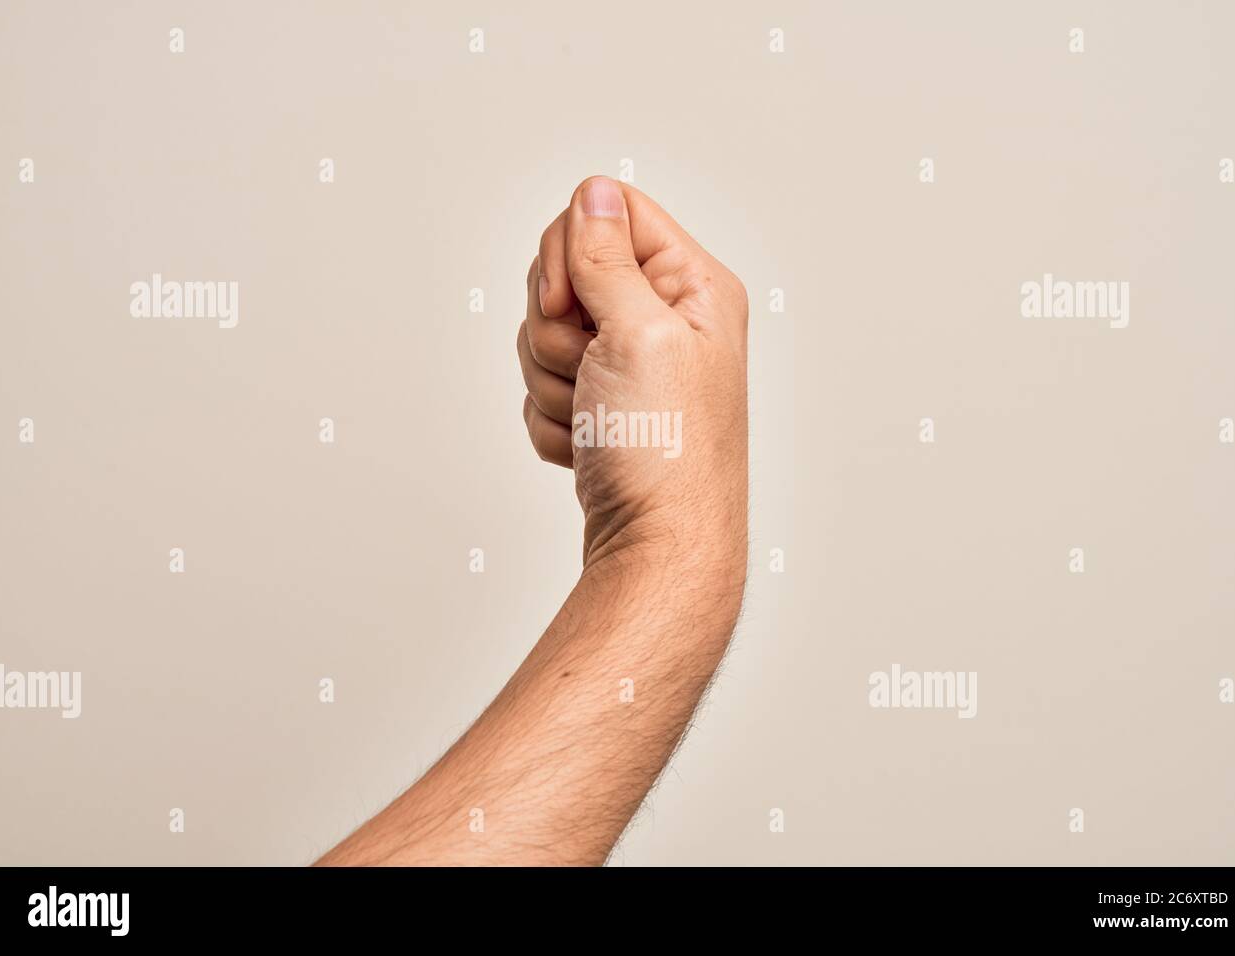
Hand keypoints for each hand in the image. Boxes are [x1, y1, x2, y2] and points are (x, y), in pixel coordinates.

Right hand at [517, 177, 748, 576]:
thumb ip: (608, 257)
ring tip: (597, 418)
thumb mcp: (640, 335)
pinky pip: (542, 384)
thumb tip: (594, 192)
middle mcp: (665, 319)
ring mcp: (630, 365)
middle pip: (565, 274)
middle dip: (558, 330)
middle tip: (595, 374)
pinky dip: (552, 418)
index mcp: (691, 286)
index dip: (570, 252)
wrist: (654, 549)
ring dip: (553, 381)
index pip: (608, 212)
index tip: (573, 305)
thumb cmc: (665, 454)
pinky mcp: (602, 404)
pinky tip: (589, 443)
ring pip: (544, 334)